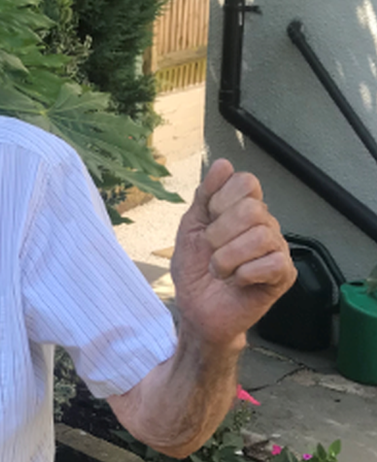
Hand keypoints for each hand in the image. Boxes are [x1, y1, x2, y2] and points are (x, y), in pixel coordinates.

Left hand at [170, 159, 296, 347]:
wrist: (197, 310)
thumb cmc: (195, 269)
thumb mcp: (191, 226)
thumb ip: (205, 195)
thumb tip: (224, 163)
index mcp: (243, 209)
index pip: (246, 182)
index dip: (220, 201)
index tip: (208, 221)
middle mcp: (265, 225)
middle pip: (252, 209)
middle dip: (219, 233)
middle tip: (212, 251)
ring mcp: (277, 249)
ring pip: (260, 236)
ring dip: (227, 257)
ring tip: (220, 270)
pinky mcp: (283, 275)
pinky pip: (271, 263)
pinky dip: (243, 274)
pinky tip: (236, 281)